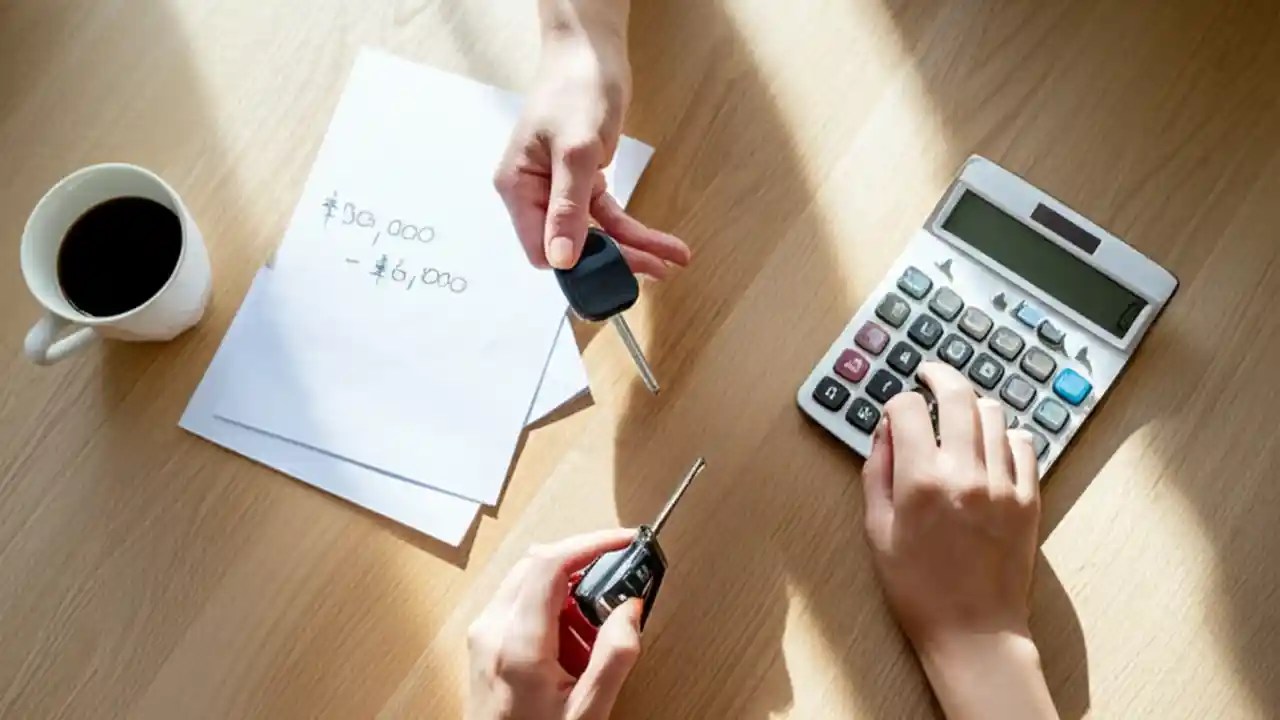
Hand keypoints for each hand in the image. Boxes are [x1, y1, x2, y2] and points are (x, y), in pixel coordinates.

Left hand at [467, 529, 643, 719]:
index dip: (590, 543)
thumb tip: (631, 608)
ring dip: (567, 590)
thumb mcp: (588, 711)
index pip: (551, 564)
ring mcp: (483, 633)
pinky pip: (519, 600)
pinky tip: (569, 643)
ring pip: (528, 578)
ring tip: (590, 634)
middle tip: (618, 581)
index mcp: (517, 644)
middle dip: (583, 565)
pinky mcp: (482, 640)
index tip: (622, 540)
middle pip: (538, 563)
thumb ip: (616, 655)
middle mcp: (492, 630)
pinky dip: (551, 606)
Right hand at [494, 8, 689, 276]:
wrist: (592, 51)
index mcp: (518, 189)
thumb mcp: (574, 149)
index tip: (613, 274)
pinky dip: (636, 230)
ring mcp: (560, 191)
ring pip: (597, 236)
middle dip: (613, 263)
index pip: (541, 249)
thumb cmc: (575, 89)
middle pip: (573, 248)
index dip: (575, 265)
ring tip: (671, 264)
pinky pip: (610, 216)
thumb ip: (567, 207)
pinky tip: (666, 244)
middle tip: (655, 272)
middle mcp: (535, 195)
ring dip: (633, 250)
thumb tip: (560, 259)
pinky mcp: (584, 183)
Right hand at [863, 362, 1056, 718]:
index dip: (897, 402)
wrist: (974, 631)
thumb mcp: (877, 529)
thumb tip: (885, 430)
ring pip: (994, 414)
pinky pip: (1024, 444)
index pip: (908, 409)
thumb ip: (878, 471)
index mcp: (920, 480)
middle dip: (939, 377)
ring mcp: (1003, 483)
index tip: (895, 410)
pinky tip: (992, 444)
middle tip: (929, 375)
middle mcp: (964, 472)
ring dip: (973, 404)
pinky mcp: (1029, 498)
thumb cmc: (917, 588)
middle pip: (957, 396)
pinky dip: (1006, 435)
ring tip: (961, 413)